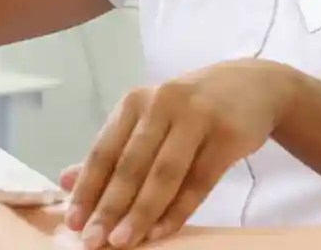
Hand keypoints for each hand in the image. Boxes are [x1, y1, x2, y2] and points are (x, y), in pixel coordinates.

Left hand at [65, 59, 297, 248]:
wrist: (254, 86)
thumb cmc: (191, 109)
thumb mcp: (149, 121)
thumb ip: (112, 151)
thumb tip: (66, 181)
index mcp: (136, 102)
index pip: (104, 150)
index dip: (87, 188)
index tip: (72, 222)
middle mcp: (163, 104)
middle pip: (131, 164)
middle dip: (109, 206)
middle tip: (93, 241)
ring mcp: (197, 117)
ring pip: (164, 173)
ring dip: (141, 212)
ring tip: (123, 242)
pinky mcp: (227, 135)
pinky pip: (199, 180)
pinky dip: (179, 209)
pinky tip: (162, 232)